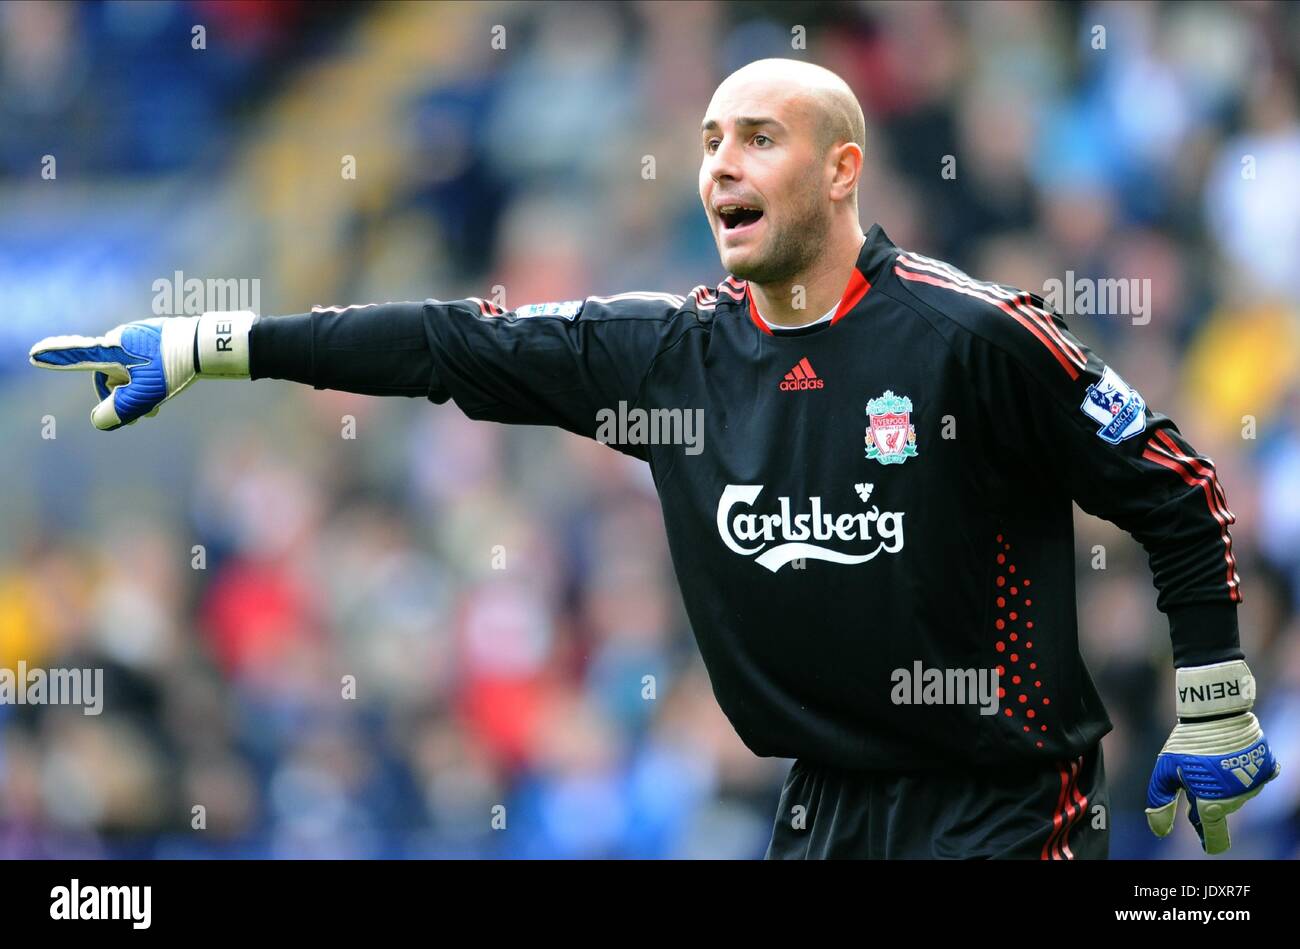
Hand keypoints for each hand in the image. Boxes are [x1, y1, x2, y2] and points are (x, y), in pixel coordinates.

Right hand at [30, 311, 253, 430]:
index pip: (79, 355)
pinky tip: (167, 390)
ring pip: (128, 371)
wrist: (210, 345)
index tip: (36, 353)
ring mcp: (140, 336)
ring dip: (138, 392)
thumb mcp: (146, 395)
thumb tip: (99, 421)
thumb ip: (119, 410)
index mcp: (113, 348)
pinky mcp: (157, 337)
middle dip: (121, 397)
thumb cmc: (174, 367)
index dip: (57, 357)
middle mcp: (122, 338)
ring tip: (156, 409)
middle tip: (144, 416)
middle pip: (109, 375)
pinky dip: (149, 380)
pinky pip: (144, 363)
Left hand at [1146, 661, 1279, 854]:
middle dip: (1206, 804)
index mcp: (1211, 804)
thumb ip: (1160, 801)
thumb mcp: (1165, 770)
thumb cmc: (1187, 742)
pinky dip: (1241, 773)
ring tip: (1207, 764)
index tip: (1205, 843)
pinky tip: (1229, 762)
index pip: (1214, 835)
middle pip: (1220, 810)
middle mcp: (1236, 799)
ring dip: (1222, 787)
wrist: (1216, 713)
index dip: (1208, 841)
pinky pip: (1253, 778)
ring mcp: (1253, 784)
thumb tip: (1160, 830)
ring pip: (1234, 794)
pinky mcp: (1264, 768)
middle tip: (1191, 783)